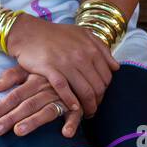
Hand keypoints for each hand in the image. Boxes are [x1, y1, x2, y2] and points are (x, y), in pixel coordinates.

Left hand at [0, 68, 81, 137]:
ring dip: (34, 121)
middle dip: (11, 117)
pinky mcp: (76, 105)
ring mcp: (63, 97)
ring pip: (48, 109)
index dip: (1, 107)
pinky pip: (76, 114)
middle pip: (28, 104)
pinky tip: (65, 134)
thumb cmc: (48, 70)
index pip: (15, 95)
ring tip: (19, 131)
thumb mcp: (29, 68)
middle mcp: (48, 88)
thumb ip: (12, 76)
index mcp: (36, 79)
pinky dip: (72, 123)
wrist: (77, 61)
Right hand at [1, 14, 119, 119]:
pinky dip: (71, 101)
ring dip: (88, 106)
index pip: (107, 77)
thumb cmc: (57, 35)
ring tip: (86, 114)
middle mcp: (82, 56)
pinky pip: (64, 89)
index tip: (100, 98)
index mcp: (92, 48)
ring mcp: (66, 63)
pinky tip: (74, 108)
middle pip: (98, 86)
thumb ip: (101, 48)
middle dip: (98, 101)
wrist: (30, 33)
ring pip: (84, 91)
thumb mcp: (83, 34)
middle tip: (94, 109)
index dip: (105, 91)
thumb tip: (116, 67)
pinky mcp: (50, 69)